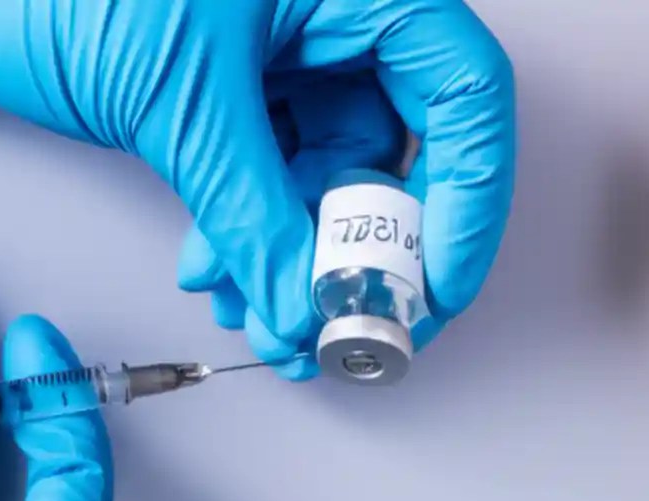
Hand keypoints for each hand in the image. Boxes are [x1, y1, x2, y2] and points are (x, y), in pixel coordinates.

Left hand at [0, 0, 516, 379]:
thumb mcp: (183, 101)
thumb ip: (257, 215)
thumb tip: (311, 312)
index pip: (463, 93)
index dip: (466, 198)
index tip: (436, 284)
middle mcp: (335, 14)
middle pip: (404, 148)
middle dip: (364, 249)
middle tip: (345, 322)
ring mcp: (290, 54)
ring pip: (332, 177)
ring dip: (298, 257)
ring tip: (261, 312)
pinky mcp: (244, 91)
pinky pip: (277, 179)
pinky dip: (256, 234)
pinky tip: (220, 273)